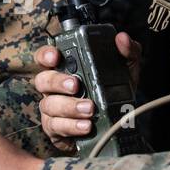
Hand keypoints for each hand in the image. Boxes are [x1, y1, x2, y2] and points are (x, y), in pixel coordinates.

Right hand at [32, 32, 140, 152]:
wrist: (119, 125)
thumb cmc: (114, 93)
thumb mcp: (126, 70)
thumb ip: (127, 51)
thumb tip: (122, 39)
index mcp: (65, 69)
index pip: (45, 57)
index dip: (46, 55)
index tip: (56, 56)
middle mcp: (54, 88)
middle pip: (43, 80)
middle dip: (58, 82)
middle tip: (76, 85)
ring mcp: (53, 109)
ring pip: (49, 105)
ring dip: (69, 106)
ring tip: (89, 109)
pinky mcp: (56, 130)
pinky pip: (56, 127)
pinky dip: (71, 126)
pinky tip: (86, 125)